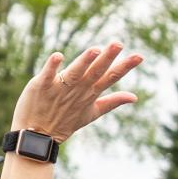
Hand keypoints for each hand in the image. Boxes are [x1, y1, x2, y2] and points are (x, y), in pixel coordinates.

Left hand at [10, 42, 141, 142]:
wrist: (38, 134)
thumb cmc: (65, 121)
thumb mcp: (93, 112)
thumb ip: (113, 101)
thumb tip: (135, 97)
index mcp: (91, 93)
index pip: (111, 77)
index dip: (125, 66)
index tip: (139, 56)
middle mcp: (78, 89)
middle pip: (96, 71)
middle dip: (107, 57)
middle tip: (118, 44)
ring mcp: (61, 88)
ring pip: (76, 72)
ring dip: (85, 61)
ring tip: (96, 49)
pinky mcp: (42, 86)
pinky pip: (48, 74)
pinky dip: (53, 66)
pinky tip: (59, 55)